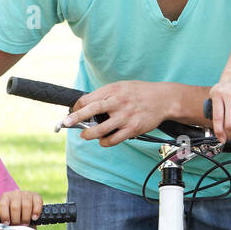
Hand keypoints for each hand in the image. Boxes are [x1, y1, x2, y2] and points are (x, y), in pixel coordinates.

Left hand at [0, 189, 43, 225]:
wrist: (23, 213)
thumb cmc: (13, 217)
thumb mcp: (6, 221)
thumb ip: (4, 229)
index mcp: (5, 198)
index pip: (3, 204)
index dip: (5, 215)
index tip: (7, 224)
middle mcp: (15, 194)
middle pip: (15, 207)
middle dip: (16, 220)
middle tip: (17, 226)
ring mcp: (26, 194)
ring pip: (26, 205)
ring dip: (26, 218)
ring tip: (25, 224)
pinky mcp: (36, 195)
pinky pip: (37, 202)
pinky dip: (36, 211)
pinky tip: (34, 218)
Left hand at [60, 81, 175, 146]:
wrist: (164, 99)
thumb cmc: (140, 93)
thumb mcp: (122, 87)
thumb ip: (106, 95)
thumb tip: (87, 106)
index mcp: (114, 90)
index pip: (89, 98)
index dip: (78, 106)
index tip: (73, 111)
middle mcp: (119, 102)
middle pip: (91, 110)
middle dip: (76, 117)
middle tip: (66, 123)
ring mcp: (125, 117)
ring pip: (100, 129)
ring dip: (89, 134)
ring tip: (85, 135)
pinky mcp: (133, 129)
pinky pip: (113, 139)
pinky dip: (105, 142)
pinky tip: (103, 140)